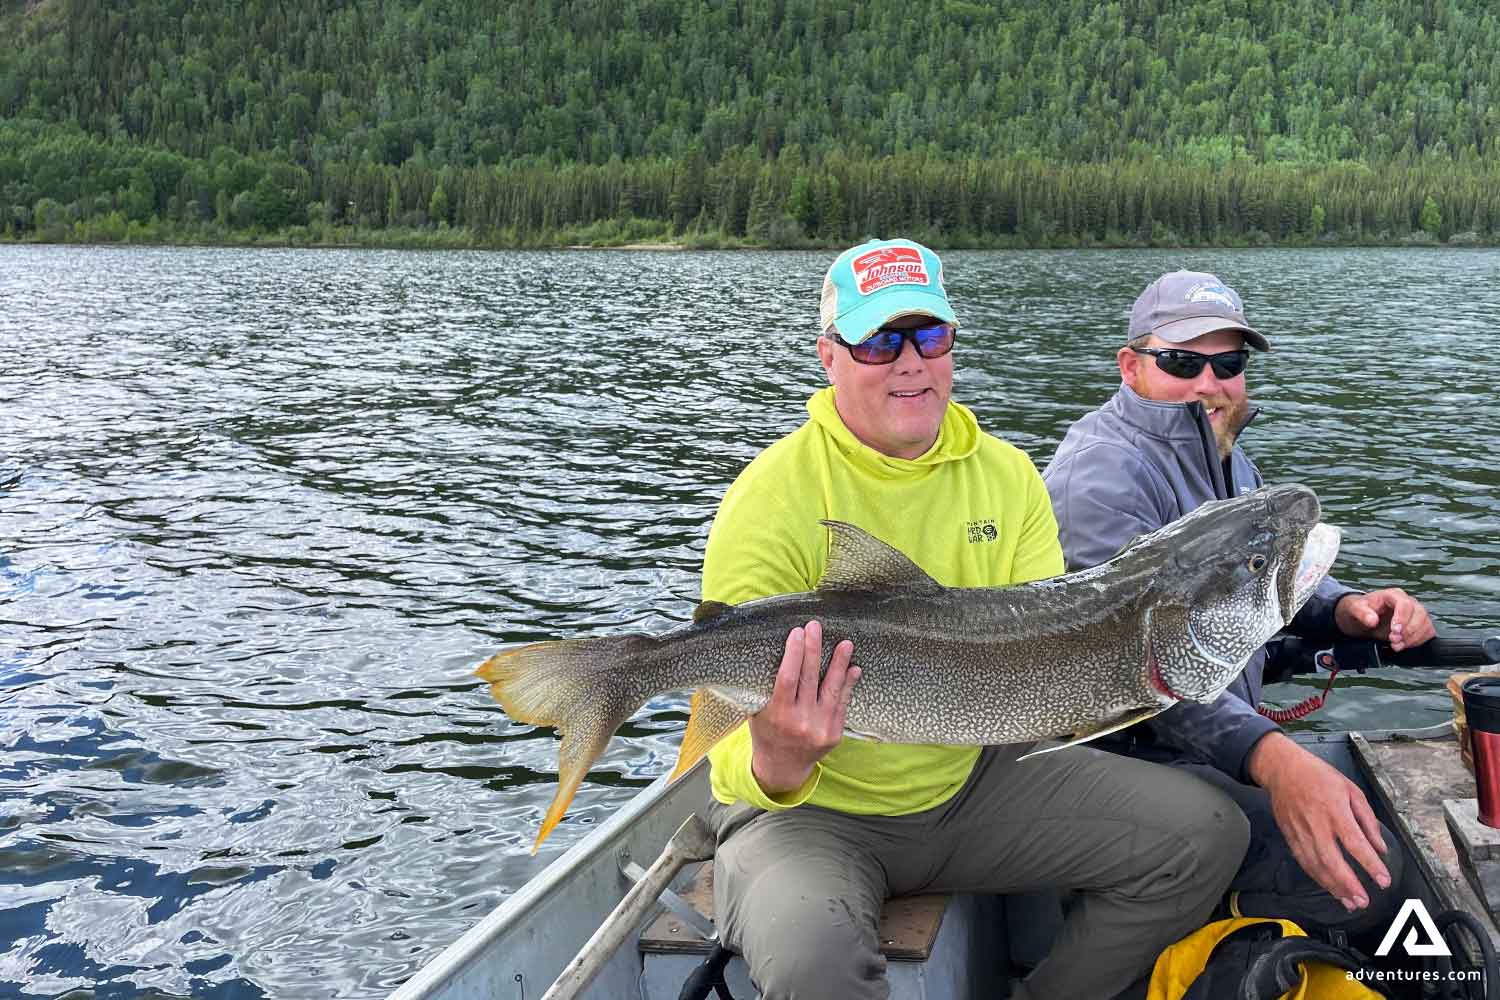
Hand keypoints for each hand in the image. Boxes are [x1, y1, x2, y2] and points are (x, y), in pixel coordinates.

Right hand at [748, 620, 860, 796]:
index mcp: (779, 715)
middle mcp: (801, 721)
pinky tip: (853, 668)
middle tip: (816, 627)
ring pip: (832, 690)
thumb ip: (764, 689)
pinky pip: (843, 704)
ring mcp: (820, 728)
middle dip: (813, 649)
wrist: (782, 768)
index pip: (788, 678)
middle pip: (810, 678)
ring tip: (845, 643)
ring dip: (839, 664)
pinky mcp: (834, 733)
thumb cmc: (766, 733)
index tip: (797, 632)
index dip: (793, 654)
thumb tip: (770, 652)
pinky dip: (848, 685)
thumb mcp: (757, 712)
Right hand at [1248, 732, 1389, 909]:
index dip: (1370, 864)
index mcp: (1335, 810)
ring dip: (1334, 887)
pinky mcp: (1290, 836)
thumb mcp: (1351, 790)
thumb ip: (1367, 820)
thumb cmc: (1318, 776)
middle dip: (1349, 884)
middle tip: (1364, 900)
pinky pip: (1304, 861)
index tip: (1383, 880)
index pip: (1355, 843)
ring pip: (1316, 865)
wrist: (1282, 769)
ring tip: (1349, 902)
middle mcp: (1317, 824)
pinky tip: (1329, 887)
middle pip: (1333, 860)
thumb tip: (1379, 847)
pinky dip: (1317, 877)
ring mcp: (1300, 831)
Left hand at [1334, 588, 1435, 651]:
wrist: (1364, 618)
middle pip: (1419, 614)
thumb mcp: (1355, 609)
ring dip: (1413, 638)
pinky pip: (1427, 632)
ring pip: (1425, 624)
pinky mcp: (1420, 624)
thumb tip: (1372, 620)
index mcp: (1393, 595)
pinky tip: (1404, 645)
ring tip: (1397, 645)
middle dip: (1408, 630)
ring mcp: (1416, 613)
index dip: (1402, 618)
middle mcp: (1408, 602)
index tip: (1394, 631)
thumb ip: (1362, 613)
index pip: (1405, 604)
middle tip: (1394, 640)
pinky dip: (1417, 641)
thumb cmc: (1361, 610)